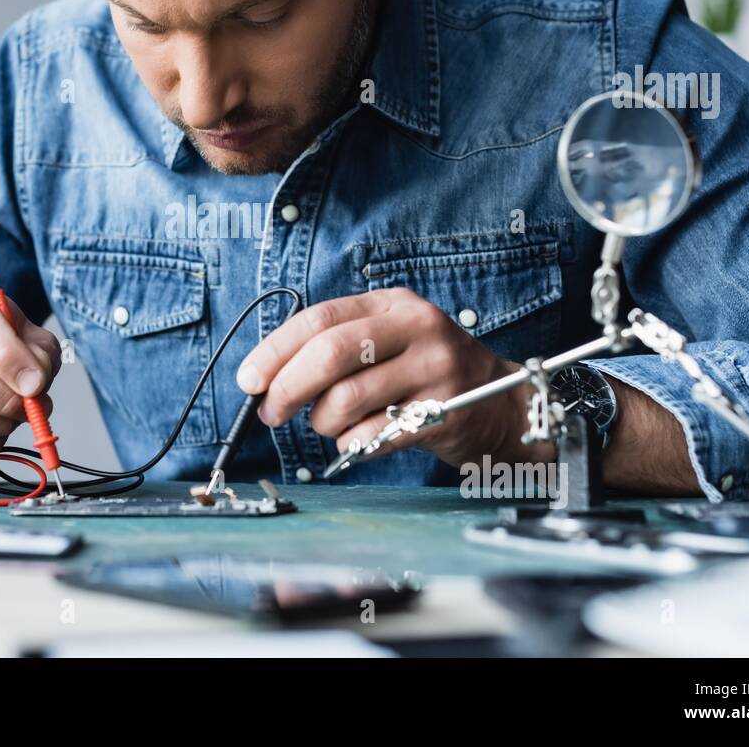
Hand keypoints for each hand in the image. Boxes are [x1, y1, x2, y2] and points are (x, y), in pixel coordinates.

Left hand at [236, 289, 544, 467]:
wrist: (500, 402)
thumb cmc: (423, 372)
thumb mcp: (388, 338)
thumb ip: (336, 345)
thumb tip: (265, 376)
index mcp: (393, 304)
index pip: (320, 319)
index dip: (275, 351)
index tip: (249, 379)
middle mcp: (417, 329)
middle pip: (330, 354)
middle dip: (288, 388)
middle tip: (270, 411)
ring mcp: (434, 371)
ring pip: (346, 399)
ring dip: (322, 422)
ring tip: (330, 425)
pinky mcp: (443, 414)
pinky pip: (371, 436)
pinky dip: (351, 445)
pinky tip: (360, 439)